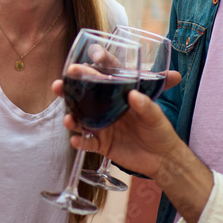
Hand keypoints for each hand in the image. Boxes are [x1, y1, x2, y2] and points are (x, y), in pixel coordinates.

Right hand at [54, 80, 182, 181]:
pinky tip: (75, 141)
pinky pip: (87, 142)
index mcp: (118, 95)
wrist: (162, 158)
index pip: (103, 76)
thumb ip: (146, 105)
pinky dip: (80, 142)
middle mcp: (106, 107)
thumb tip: (133, 95)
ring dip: (70, 117)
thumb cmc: (159, 130)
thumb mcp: (156, 115)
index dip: (92, 68)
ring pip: (80, 118)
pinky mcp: (101, 144)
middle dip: (69, 88)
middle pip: (83, 95)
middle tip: (60, 83)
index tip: (83, 63)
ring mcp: (102, 126)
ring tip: (68, 118)